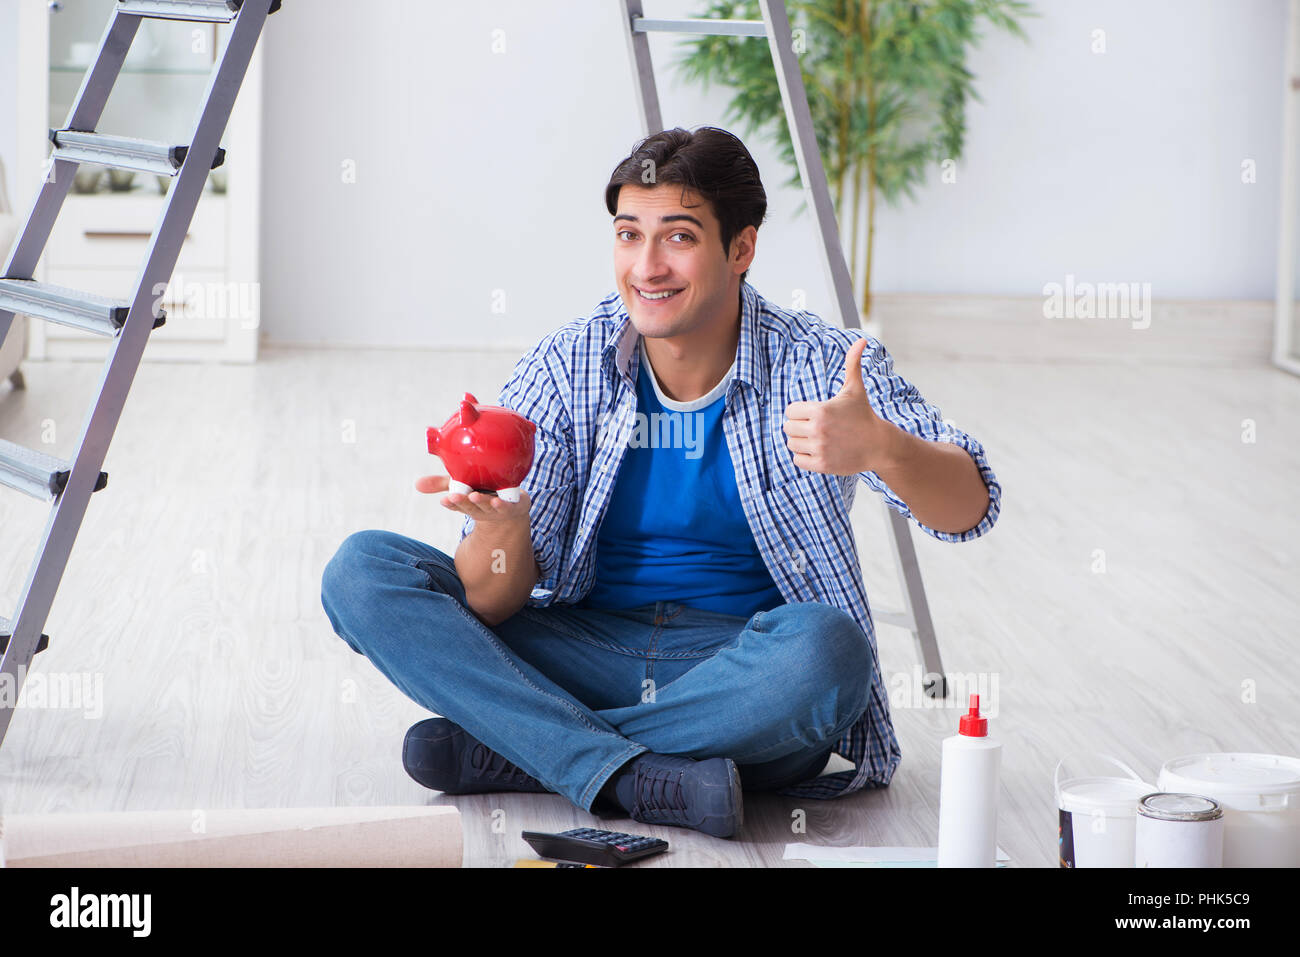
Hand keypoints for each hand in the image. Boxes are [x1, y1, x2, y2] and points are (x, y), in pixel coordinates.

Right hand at [415, 474, 530, 524]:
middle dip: (462, 502)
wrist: (513, 503)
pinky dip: (502, 505)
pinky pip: (507, 507)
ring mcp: (497, 509)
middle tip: (454, 496)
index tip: (444, 500)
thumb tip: (416, 485)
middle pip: (470, 507)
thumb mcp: (462, 485)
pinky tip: (498, 501)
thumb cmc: (483, 491)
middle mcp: (481, 509)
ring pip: (487, 507)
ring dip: (480, 502)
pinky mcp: (513, 506)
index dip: (451, 503)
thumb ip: (441, 484)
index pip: (457, 505)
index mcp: (468, 504)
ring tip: (474, 496)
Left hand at [781, 336, 900, 474]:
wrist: (879, 445)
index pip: (790, 411)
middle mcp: (818, 430)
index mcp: (820, 410)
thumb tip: (861, 340)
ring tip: (816, 438)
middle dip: (799, 427)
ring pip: (791, 445)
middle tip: (815, 427)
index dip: (799, 412)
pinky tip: (817, 450)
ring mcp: (820, 448)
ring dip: (800, 442)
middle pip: (788, 428)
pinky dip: (804, 457)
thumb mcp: (855, 389)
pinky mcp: (822, 465)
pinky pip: (798, 460)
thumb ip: (852, 363)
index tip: (813, 413)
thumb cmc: (863, 415)